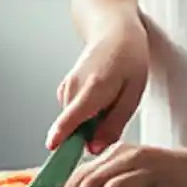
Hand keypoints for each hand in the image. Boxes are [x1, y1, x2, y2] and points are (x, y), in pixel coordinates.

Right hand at [48, 24, 148, 153]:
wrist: (114, 31)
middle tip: (114, 119)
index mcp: (92, 90)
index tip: (53, 155)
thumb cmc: (129, 59)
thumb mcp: (133, 94)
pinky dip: (86, 114)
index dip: (60, 140)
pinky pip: (73, 113)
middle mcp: (72, 89)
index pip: (68, 120)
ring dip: (90, 124)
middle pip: (72, 129)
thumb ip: (113, 124)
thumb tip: (93, 149)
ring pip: (74, 122)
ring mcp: (65, 88)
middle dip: (90, 136)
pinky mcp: (64, 89)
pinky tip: (101, 98)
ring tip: (111, 102)